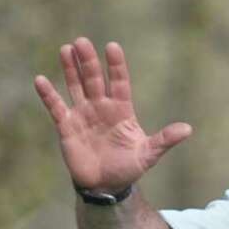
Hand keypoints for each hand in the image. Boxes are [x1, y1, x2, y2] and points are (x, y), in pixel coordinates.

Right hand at [33, 37, 191, 192]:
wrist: (106, 187)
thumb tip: (188, 130)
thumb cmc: (127, 168)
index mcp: (121, 109)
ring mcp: (83, 114)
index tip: (112, 47)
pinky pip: (56, 107)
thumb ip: (164, 140)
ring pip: (76, 86)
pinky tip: (40, 80)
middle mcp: (101, 107)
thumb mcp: (148, 154)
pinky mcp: (67, 126)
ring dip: (71, 69)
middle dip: (89, 61)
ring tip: (66, 49)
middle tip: (82, 42)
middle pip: (94, 79)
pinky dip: (48, 95)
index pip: (119, 82)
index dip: (116, 65)